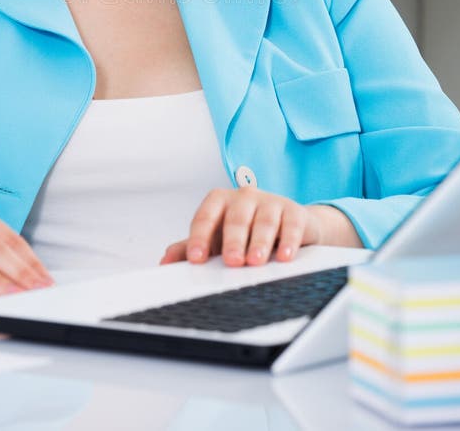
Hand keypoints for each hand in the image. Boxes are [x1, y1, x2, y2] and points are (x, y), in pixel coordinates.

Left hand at [160, 188, 358, 266]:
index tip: (196, 258)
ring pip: (263, 221)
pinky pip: (291, 224)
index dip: (200, 237)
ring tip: (255, 261)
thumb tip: (165, 262)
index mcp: (220, 202)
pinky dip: (288, 240)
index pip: (205, 217)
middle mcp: (244, 197)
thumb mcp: (217, 240)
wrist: (289, 227)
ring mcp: (271, 202)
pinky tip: (284, 256)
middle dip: (232, 241)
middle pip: (235, 218)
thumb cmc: (246, 233)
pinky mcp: (294, 211)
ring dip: (259, 242)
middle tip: (231, 261)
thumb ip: (191, 248)